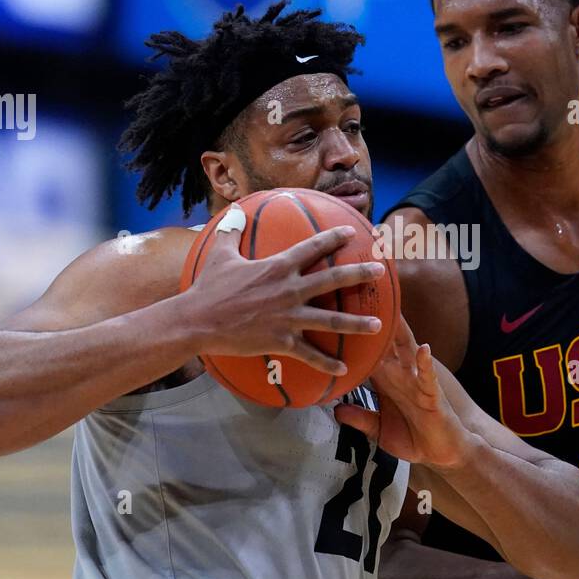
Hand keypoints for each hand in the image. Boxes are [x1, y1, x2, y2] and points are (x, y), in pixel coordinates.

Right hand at [184, 204, 384, 374]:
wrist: (198, 321)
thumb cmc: (209, 288)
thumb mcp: (220, 254)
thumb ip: (231, 231)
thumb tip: (233, 210)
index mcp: (278, 267)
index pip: (313, 247)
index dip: (334, 238)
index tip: (353, 232)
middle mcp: (289, 289)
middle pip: (333, 279)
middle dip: (360, 274)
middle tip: (380, 271)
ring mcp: (288, 317)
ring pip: (330, 320)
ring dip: (356, 323)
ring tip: (377, 325)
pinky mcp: (281, 341)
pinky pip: (310, 354)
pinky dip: (327, 362)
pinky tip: (344, 368)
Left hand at [335, 313, 469, 467]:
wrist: (442, 454)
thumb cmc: (413, 438)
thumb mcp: (378, 430)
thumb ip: (359, 418)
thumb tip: (336, 410)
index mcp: (387, 382)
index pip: (369, 354)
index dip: (356, 337)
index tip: (341, 317)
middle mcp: (401, 376)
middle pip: (386, 343)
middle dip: (376, 323)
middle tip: (361, 298)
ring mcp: (417, 382)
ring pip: (407, 351)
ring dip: (400, 332)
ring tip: (392, 311)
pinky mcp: (432, 395)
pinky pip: (428, 376)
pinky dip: (425, 363)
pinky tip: (424, 349)